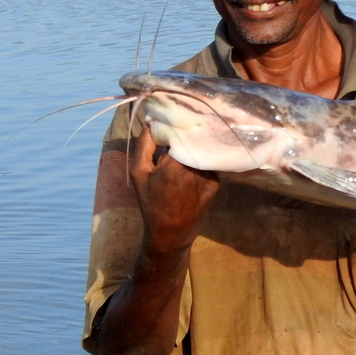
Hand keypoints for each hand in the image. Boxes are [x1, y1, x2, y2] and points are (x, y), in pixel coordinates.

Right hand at [131, 128, 220, 253]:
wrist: (172, 231)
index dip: (176, 126)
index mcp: (177, 163)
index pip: (183, 132)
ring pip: (203, 152)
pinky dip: (200, 163)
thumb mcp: (139, 173)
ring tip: (184, 152)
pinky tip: (191, 169)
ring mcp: (211, 174)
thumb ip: (145, 146)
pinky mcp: (216, 182)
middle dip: (186, 136)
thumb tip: (151, 123)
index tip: (169, 123)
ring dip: (195, 149)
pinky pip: (208, 164)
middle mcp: (198, 166)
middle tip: (176, 135)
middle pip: (195, 140)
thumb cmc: (151, 202)